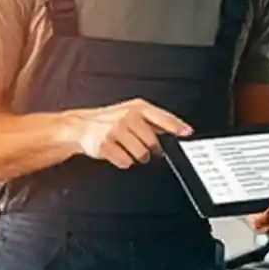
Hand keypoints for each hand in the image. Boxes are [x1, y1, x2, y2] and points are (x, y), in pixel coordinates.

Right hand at [66, 98, 191, 168]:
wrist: (81, 126)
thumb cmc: (109, 120)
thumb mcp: (131, 113)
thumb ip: (154, 121)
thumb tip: (179, 129)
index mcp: (137, 107)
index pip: (162, 117)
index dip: (176, 126)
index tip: (187, 133)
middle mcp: (127, 116)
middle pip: (152, 142)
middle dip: (151, 150)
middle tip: (144, 149)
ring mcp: (116, 130)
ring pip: (140, 154)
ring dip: (137, 157)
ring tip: (128, 149)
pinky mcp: (105, 144)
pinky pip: (125, 162)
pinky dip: (123, 161)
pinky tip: (116, 153)